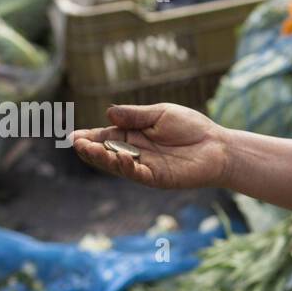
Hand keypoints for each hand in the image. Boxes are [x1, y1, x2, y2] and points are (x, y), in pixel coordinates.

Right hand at [71, 103, 229, 189]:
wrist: (218, 145)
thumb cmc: (192, 127)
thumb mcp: (160, 114)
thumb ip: (135, 115)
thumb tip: (108, 112)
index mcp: (133, 135)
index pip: (105, 136)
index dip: (89, 137)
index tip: (73, 136)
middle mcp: (135, 152)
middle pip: (106, 153)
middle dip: (90, 149)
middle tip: (77, 144)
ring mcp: (145, 167)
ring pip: (117, 166)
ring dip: (103, 158)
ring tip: (91, 150)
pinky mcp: (157, 178)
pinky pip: (137, 175)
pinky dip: (127, 168)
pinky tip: (120, 159)